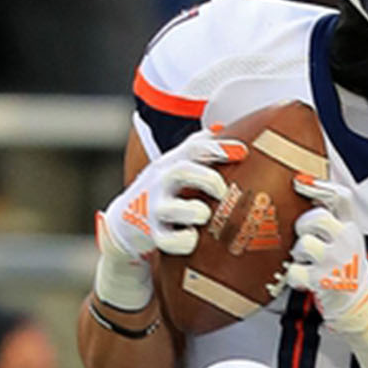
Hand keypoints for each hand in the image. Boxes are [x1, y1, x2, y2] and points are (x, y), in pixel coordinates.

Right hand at [94, 131, 244, 308]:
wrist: (125, 222)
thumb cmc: (164, 190)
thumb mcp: (176, 164)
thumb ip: (198, 147)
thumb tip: (222, 126)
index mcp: (173, 162)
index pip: (195, 147)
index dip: (219, 147)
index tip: (243, 152)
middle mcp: (162, 182)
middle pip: (182, 171)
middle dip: (207, 179)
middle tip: (222, 190)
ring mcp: (156, 208)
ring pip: (172, 208)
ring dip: (194, 211)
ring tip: (204, 214)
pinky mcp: (152, 233)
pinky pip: (168, 240)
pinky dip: (183, 241)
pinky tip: (192, 238)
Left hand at [281, 180, 367, 328]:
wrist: (358, 302)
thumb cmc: (346, 267)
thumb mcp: (347, 238)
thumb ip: (331, 217)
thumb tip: (305, 189)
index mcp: (351, 227)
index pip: (342, 197)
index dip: (319, 185)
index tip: (300, 182)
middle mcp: (347, 241)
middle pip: (317, 217)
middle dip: (304, 225)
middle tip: (305, 236)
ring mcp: (335, 261)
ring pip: (304, 244)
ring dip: (299, 253)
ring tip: (308, 261)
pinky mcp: (323, 280)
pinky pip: (295, 270)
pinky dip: (294, 276)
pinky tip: (305, 277)